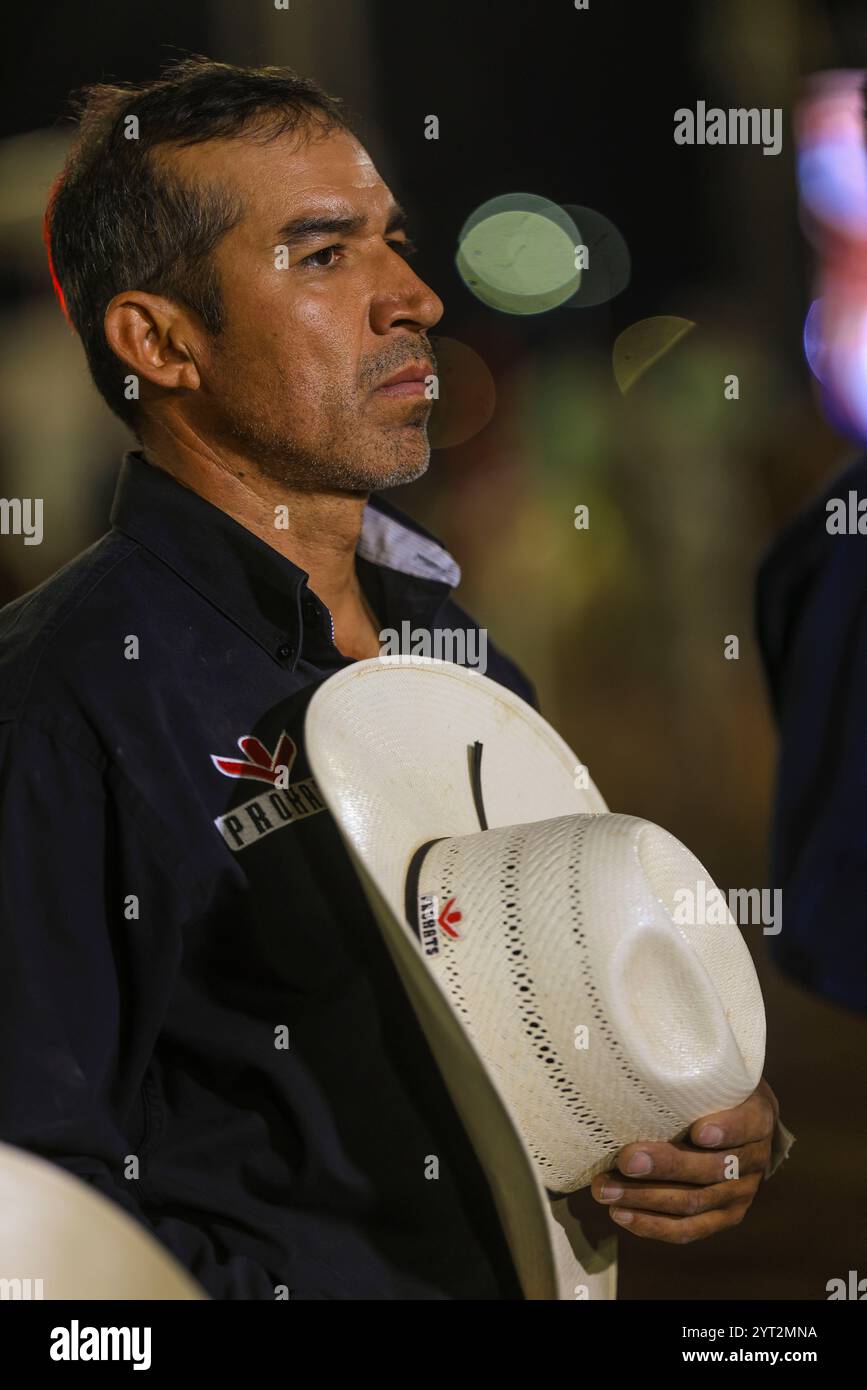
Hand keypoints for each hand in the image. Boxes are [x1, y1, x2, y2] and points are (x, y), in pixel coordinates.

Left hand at [589, 1077, 778, 1242]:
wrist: (742, 1123)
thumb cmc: (714, 1089)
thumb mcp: (715, 1072)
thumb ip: (690, 1071)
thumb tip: (636, 1049)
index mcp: (758, 1116)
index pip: (747, 1125)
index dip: (726, 1130)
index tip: (698, 1131)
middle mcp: (754, 1159)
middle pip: (711, 1169)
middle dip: (665, 1166)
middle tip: (626, 1159)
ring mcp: (741, 1193)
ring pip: (694, 1203)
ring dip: (645, 1198)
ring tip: (605, 1190)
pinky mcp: (725, 1217)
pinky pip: (689, 1230)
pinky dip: (652, 1225)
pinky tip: (621, 1215)